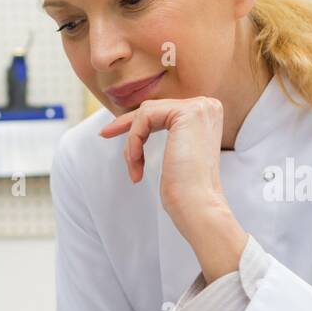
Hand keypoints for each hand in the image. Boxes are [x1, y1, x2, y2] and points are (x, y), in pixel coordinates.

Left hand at [99, 97, 246, 281]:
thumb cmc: (185, 189)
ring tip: (135, 169)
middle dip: (128, 127)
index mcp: (206, 114)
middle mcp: (207, 106)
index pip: (162, 110)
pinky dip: (134, 142)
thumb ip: (170, 133)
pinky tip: (136, 164)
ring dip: (133, 143)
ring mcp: (200, 107)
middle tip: (104, 134)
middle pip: (153, 108)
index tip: (111, 132)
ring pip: (146, 114)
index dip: (136, 123)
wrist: (198, 205)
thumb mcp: (176, 153)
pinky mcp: (188, 113)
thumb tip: (139, 121)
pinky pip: (145, 118)